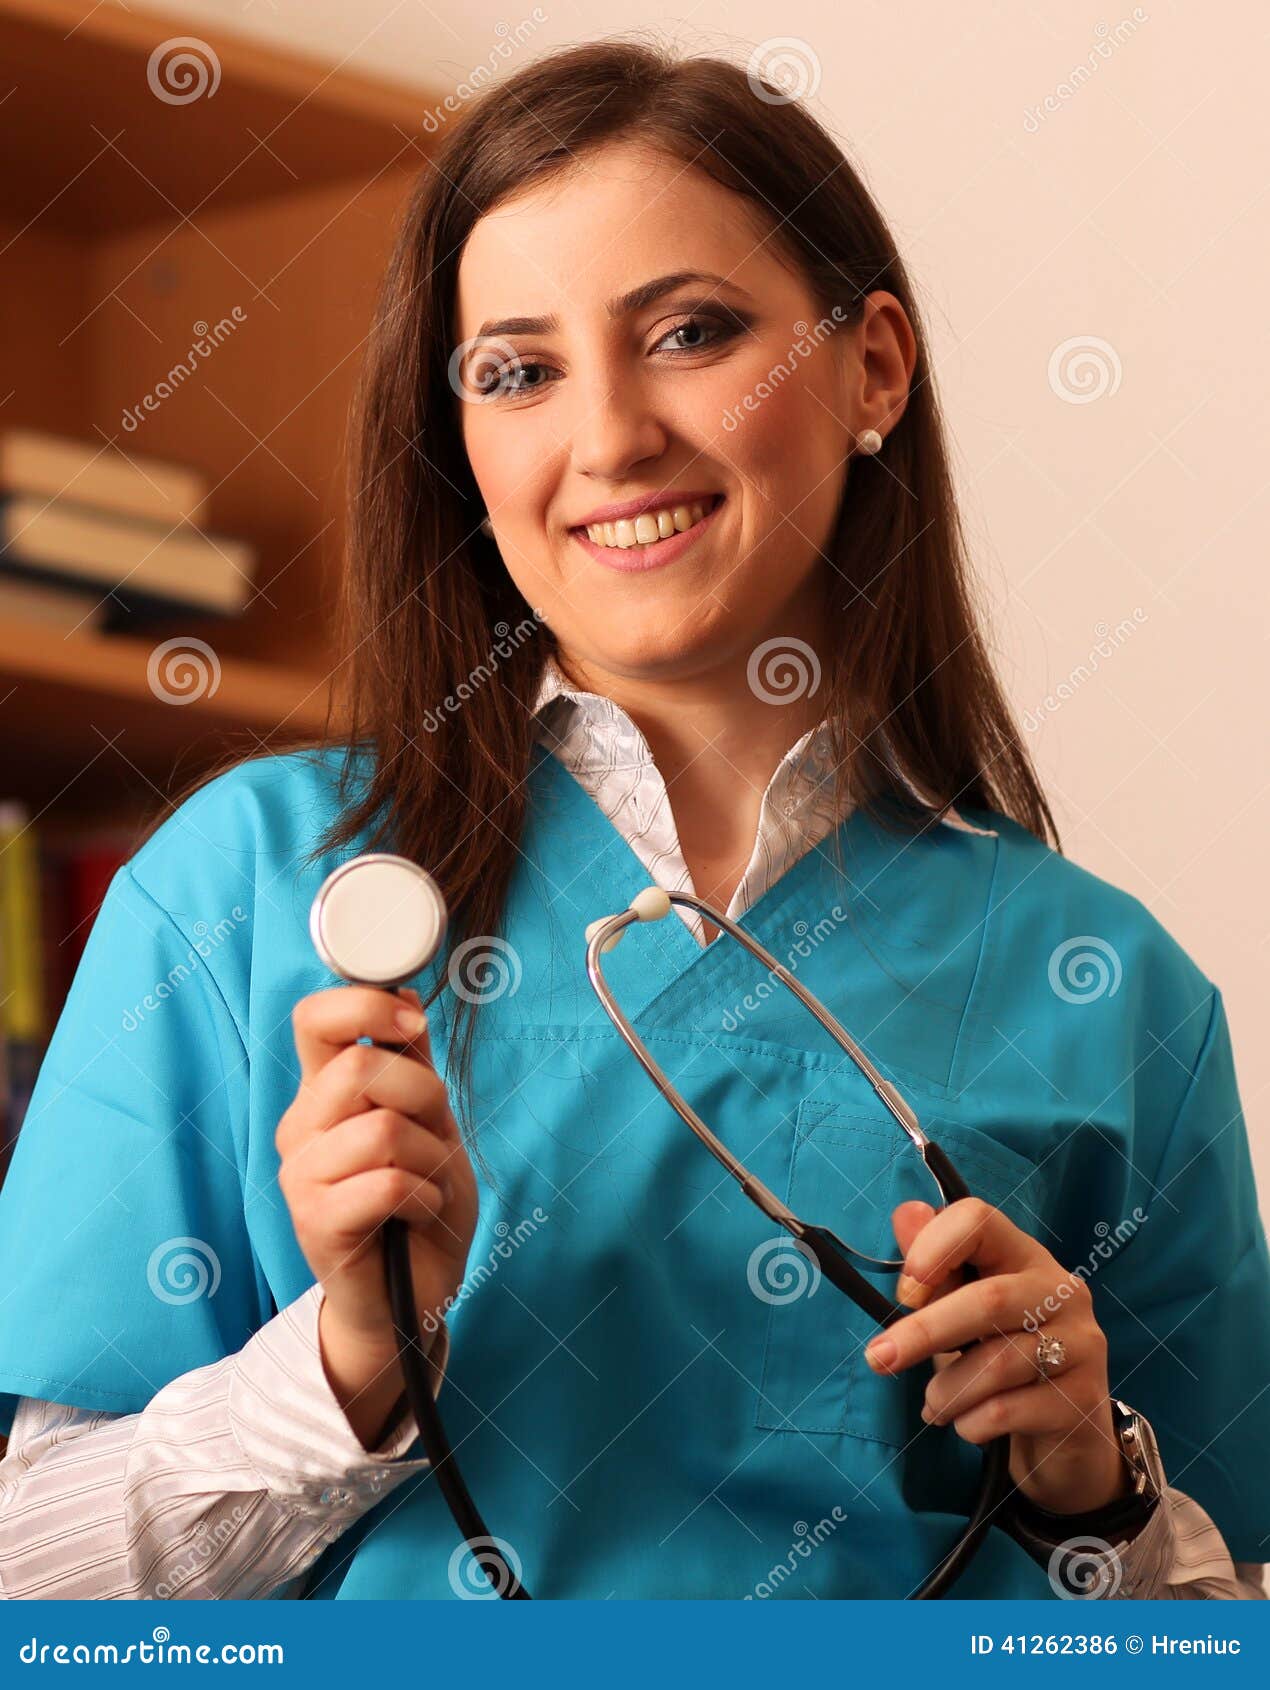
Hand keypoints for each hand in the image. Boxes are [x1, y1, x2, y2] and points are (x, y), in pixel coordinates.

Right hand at [276, 984, 479, 1443]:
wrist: (411, 1298)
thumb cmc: (420, 1205)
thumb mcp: (432, 1123)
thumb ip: (412, 1064)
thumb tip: (406, 994)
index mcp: (323, 1093)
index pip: (314, 1018)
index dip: (366, 1008)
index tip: (412, 1027)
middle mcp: (300, 1127)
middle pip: (359, 1070)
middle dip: (424, 1098)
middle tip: (436, 1136)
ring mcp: (300, 1175)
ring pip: (382, 1130)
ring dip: (430, 1158)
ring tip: (427, 1185)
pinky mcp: (313, 1222)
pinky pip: (388, 1184)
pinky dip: (425, 1198)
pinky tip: (418, 1214)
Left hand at [862, 1198, 1130, 1514]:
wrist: (1066, 1435)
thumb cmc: (1000, 1359)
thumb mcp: (962, 1309)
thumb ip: (934, 1266)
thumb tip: (905, 1213)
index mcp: (1024, 1256)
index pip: (979, 1220)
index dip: (933, 1248)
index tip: (904, 1294)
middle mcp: (1061, 1291)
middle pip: (988, 1300)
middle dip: (925, 1332)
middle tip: (878, 1359)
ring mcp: (1081, 1344)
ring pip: (997, 1364)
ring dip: (947, 1391)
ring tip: (933, 1405)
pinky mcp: (1082, 1399)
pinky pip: (1009, 1411)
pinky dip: (971, 1423)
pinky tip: (965, 1424)